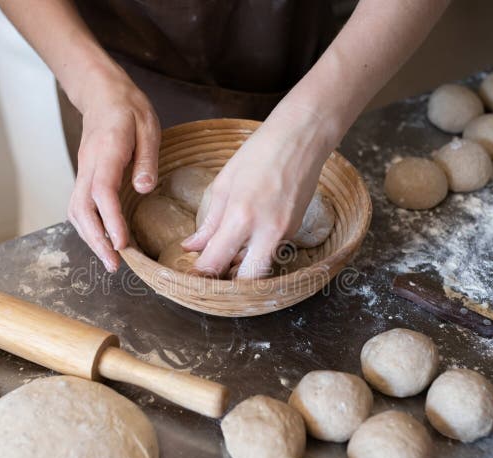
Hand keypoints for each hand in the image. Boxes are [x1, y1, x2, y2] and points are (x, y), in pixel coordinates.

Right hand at [67, 62, 159, 271]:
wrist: (102, 94)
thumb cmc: (128, 108)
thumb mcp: (148, 127)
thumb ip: (146, 159)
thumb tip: (144, 189)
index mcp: (106, 151)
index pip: (102, 192)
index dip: (110, 220)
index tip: (122, 244)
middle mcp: (88, 165)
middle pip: (81, 209)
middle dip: (96, 241)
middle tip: (114, 265)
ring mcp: (83, 172)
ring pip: (76, 211)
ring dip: (90, 238)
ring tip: (110, 260)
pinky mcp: (84, 177)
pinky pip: (79, 207)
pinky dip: (89, 228)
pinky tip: (104, 241)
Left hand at [182, 104, 336, 277]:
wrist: (301, 139)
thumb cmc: (259, 154)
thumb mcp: (224, 184)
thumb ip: (209, 222)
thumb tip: (192, 246)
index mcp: (241, 216)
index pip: (216, 261)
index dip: (201, 274)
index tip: (191, 275)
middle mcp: (266, 231)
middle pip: (246, 281)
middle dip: (227, 284)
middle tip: (211, 278)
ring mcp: (284, 233)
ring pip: (260, 269)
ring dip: (242, 270)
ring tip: (225, 259)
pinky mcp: (294, 231)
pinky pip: (271, 252)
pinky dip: (256, 252)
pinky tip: (246, 239)